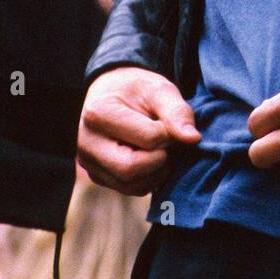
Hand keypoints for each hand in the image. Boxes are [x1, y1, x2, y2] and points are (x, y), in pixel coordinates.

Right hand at [77, 66, 199, 195]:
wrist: (112, 93)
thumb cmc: (136, 90)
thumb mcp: (158, 89)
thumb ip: (177, 111)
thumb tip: (193, 139)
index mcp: (98, 114)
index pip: (148, 139)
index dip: (170, 134)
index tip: (171, 123)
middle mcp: (86, 143)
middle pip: (130, 169)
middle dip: (161, 159)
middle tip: (169, 142)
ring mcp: (89, 164)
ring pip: (131, 185)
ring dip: (158, 171)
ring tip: (163, 148)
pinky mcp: (98, 177)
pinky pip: (131, 189)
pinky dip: (150, 178)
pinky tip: (153, 157)